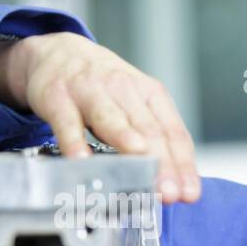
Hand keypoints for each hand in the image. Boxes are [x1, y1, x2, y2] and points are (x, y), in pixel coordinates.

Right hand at [0, 33, 199, 201]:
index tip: (189, 193)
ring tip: (139, 168)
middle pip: (149, 131)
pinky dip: (74, 142)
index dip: (184, 165)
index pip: (174, 133)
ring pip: (111, 120)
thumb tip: (175, 181)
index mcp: (150, 94)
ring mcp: (90, 92)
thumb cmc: (105, 88)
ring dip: (126, 143)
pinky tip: (81, 161)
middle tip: (170, 193)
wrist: (59, 52)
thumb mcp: (137, 104)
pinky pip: (67, 123)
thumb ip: (155, 138)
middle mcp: (124, 90)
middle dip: (162, 164)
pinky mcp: (58, 98)